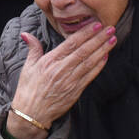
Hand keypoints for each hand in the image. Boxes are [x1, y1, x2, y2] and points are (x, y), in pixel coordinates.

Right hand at [5, 23, 114, 138]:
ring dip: (103, 50)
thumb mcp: (28, 67)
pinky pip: (90, 76)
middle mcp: (61, 70)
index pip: (71, 43)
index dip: (85, 33)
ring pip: (90, 62)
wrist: (32, 113)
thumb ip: (33, 48)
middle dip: (98, 38)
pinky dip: (99, 66)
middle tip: (110, 28)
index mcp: (50, 61)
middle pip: (84, 51)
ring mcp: (70, 81)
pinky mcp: (76, 91)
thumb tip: (26, 34)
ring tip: (112, 39)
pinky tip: (106, 57)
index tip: (96, 25)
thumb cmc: (28, 90)